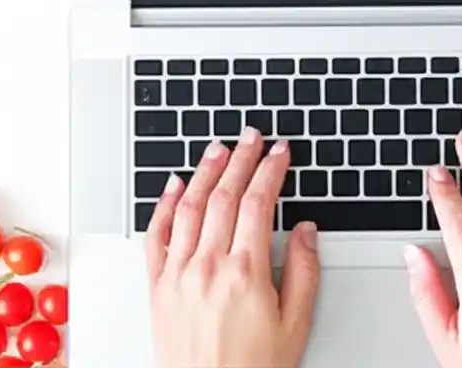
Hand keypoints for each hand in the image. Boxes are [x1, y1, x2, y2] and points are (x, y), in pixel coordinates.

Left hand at [145, 128, 319, 367]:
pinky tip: (174, 186)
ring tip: (219, 149)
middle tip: (253, 137)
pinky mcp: (157, 287)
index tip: (280, 153)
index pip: (257, 203)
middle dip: (241, 160)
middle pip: (223, 196)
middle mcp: (207, 267)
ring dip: (205, 171)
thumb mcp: (295, 324)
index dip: (271, 171)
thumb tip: (305, 231)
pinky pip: (156, 236)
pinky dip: (164, 205)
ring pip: (189, 207)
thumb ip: (303, 271)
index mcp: (245, 272)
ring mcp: (178, 274)